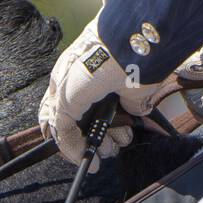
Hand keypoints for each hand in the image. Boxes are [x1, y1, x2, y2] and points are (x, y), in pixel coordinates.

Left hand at [38, 0, 167, 172]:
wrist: (138, 42)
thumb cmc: (140, 57)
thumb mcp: (134, 85)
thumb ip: (129, 101)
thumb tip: (134, 112)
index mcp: (85, 73)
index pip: (75, 107)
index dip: (86, 128)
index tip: (105, 140)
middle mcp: (70, 80)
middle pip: (69, 120)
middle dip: (93, 139)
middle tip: (112, 148)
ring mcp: (64, 88)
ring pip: (66, 128)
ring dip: (89, 146)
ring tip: (112, 149)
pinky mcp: (64, 98)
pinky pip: (62, 131)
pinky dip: (74, 149)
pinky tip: (89, 159)